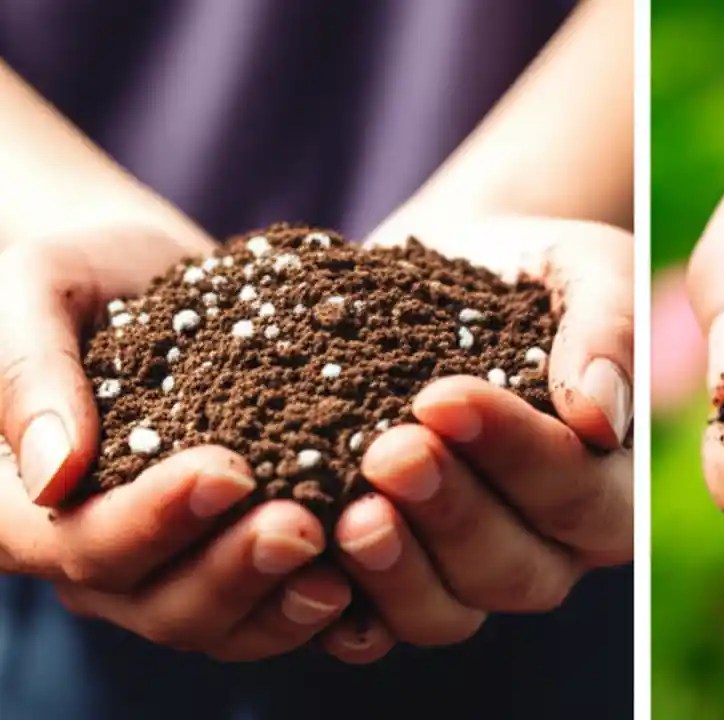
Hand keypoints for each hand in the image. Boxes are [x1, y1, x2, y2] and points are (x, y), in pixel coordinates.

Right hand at [0, 231, 345, 660]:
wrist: (153, 276)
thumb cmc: (81, 278)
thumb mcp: (37, 292)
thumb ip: (30, 376)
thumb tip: (54, 476)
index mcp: (28, 508)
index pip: (83, 542)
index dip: (154, 520)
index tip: (227, 471)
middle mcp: (99, 558)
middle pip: (160, 604)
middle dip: (236, 572)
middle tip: (304, 529)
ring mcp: (173, 567)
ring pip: (224, 623)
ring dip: (285, 602)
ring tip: (345, 565)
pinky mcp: (238, 557)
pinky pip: (276, 607)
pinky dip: (325, 603)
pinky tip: (373, 577)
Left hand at [317, 217, 634, 661]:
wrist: (445, 268)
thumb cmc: (534, 270)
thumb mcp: (589, 271)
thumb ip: (610, 330)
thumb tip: (600, 417)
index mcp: (612, 487)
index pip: (579, 495)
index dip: (516, 456)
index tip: (443, 397)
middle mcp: (548, 549)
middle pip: (515, 571)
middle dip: (450, 515)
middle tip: (390, 452)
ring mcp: (465, 575)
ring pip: (445, 613)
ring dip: (394, 570)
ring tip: (346, 514)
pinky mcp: (390, 579)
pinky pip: (367, 627)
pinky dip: (333, 607)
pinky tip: (301, 560)